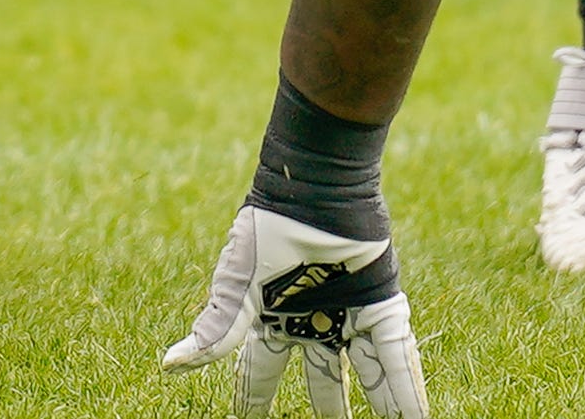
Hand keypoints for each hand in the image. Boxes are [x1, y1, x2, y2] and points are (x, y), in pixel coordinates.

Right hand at [162, 205, 429, 417]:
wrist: (312, 189)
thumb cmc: (268, 229)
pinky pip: (394, 354)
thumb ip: (216, 331)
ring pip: (365, 371)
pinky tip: (414, 416)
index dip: (254, 396)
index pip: (262, 367)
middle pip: (323, 377)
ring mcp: (349, 312)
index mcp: (274, 314)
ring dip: (378, 404)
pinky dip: (404, 386)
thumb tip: (170, 365)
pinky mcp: (380, 303)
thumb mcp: (239, 284)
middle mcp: (314, 318)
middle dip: (328, 407)